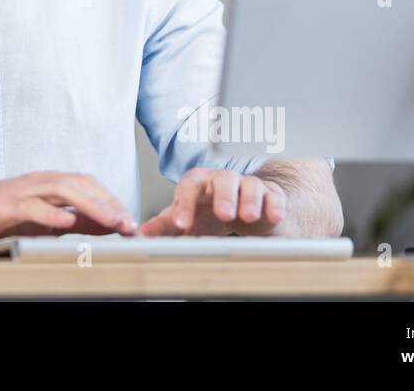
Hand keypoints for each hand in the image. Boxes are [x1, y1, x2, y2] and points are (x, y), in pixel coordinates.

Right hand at [0, 171, 137, 244]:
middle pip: (81, 184)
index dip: (111, 200)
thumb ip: (69, 220)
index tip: (130, 220)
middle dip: (109, 203)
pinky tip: (66, 223)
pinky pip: (32, 206)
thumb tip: (103, 226)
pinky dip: (52, 214)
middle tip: (129, 224)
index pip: (87, 185)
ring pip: (63, 191)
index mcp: (46, 183)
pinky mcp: (5, 205)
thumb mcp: (39, 219)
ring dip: (91, 206)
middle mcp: (37, 182)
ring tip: (110, 222)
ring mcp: (21, 191)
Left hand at [138, 167, 287, 236]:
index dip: (183, 204)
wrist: (241, 210)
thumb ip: (164, 225)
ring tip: (247, 217)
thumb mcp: (185, 218)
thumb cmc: (207, 212)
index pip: (188, 186)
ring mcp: (248, 185)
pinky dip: (274, 206)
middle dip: (223, 197)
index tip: (180, 224)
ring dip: (249, 200)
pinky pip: (274, 196)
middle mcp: (223, 180)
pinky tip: (273, 217)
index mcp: (199, 183)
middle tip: (223, 215)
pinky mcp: (270, 195)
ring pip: (250, 185)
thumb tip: (140, 233)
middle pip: (223, 180)